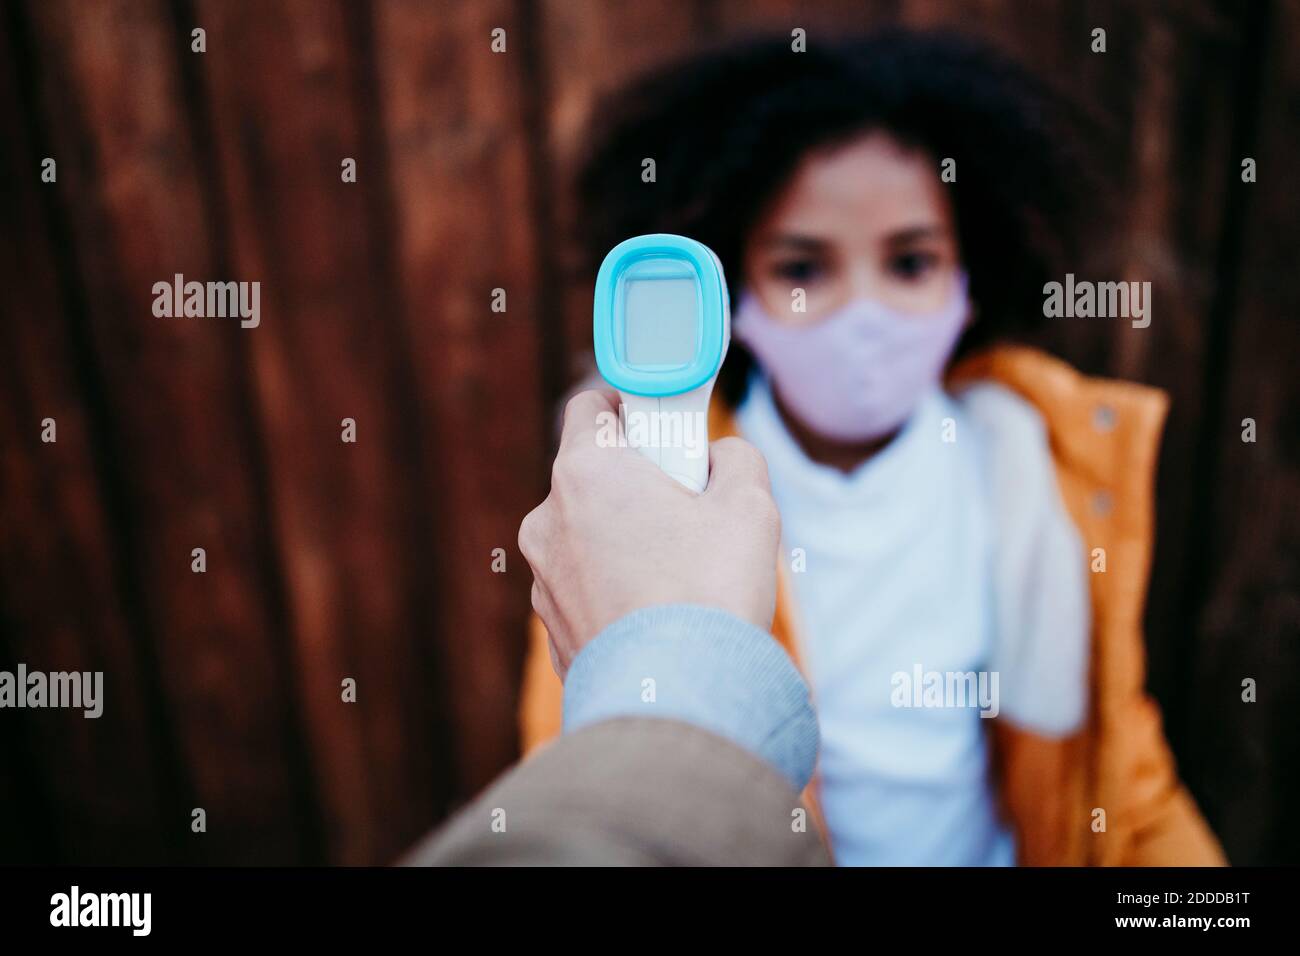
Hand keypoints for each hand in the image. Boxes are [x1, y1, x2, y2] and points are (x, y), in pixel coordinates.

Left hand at [519, 389, 780, 679]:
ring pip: (587, 536)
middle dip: (637, 482)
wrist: (680, 697)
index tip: (666, 426)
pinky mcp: (552, 628)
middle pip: (591, 476)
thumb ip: (735, 460)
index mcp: (585, 473)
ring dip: (626, 539)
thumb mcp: (749, 505)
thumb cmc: (709, 590)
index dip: (632, 407)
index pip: (590, 407)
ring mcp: (543, 578)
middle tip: (689, 504)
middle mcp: (548, 520)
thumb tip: (721, 460)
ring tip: (681, 570)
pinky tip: (661, 613)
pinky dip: (616, 588)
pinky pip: (587, 588)